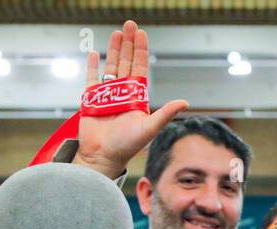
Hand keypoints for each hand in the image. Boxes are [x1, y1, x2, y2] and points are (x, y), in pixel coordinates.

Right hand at [72, 20, 188, 178]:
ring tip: (116, 33)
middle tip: (129, 24)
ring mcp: (106, 96)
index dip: (141, 51)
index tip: (141, 34)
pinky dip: (93, 66)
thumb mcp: (148, 128)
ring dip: (114, 50)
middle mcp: (122, 94)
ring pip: (111, 66)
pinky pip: (91, 79)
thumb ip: (165, 114)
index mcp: (136, 97)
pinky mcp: (90, 100)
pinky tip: (95, 53)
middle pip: (126, 62)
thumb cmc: (126, 146)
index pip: (140, 68)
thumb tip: (185, 102)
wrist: (102, 157)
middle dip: (129, 43)